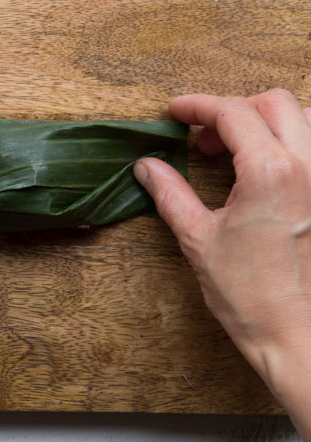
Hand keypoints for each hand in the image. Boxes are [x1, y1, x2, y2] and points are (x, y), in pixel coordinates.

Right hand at [134, 89, 310, 434]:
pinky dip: (294, 146)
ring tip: (240, 153)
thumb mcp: (200, 240)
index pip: (233, 113)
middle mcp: (309, 168)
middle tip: (204, 141)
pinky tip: (269, 173)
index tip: (177, 112)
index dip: (198, 106)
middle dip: (234, 111)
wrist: (298, 337)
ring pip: (306, 119)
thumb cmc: (254, 299)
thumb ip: (172, 195)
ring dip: (270, 123)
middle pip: (274, 104)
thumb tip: (148, 168)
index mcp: (271, 173)